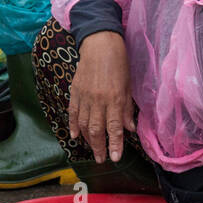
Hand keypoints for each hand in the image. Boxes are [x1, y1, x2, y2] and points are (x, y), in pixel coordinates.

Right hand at [69, 31, 134, 162]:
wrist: (99, 42)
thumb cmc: (118, 61)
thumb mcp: (128, 84)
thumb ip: (127, 108)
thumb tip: (129, 128)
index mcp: (115, 98)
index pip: (115, 127)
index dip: (115, 144)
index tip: (115, 158)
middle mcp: (99, 100)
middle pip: (96, 130)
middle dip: (99, 147)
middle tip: (101, 159)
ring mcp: (85, 96)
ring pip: (83, 124)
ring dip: (87, 140)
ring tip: (92, 150)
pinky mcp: (75, 91)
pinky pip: (73, 112)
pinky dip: (73, 125)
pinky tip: (75, 135)